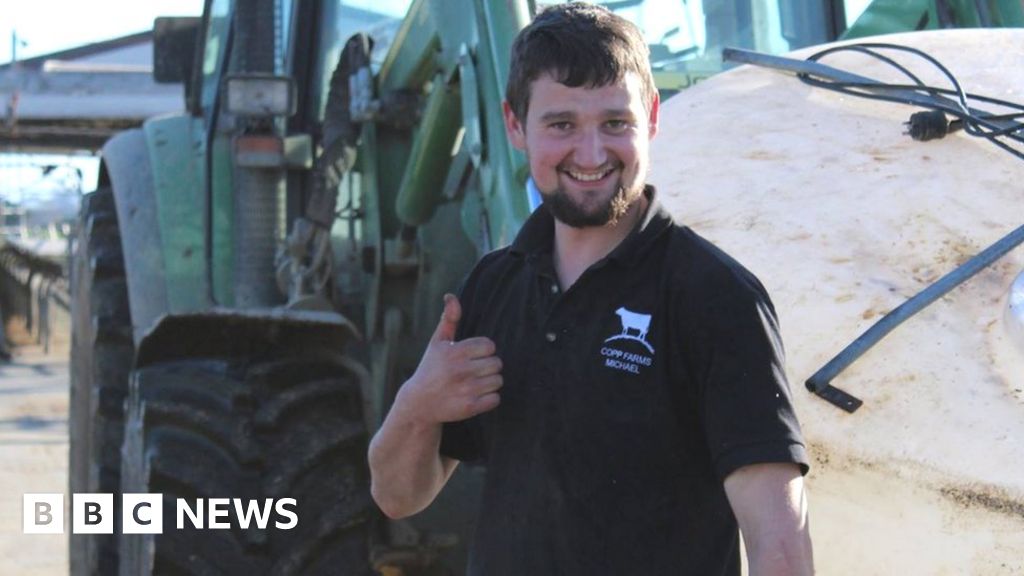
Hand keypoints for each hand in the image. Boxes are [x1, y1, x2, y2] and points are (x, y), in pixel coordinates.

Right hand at [395, 294, 502, 424]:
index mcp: (455, 351)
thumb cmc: (431, 368)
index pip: (490, 346)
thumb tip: (451, 296)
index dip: (482, 351)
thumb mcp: (437, 342)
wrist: (419, 403)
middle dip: (487, 367)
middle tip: (474, 371)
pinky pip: (495, 399)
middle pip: (497, 363)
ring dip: (489, 383)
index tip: (471, 357)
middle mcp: (461, 369)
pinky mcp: (470, 407)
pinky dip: (489, 399)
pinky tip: (475, 396)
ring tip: (474, 383)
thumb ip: (449, 319)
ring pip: (498, 381)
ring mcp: (466, 389)